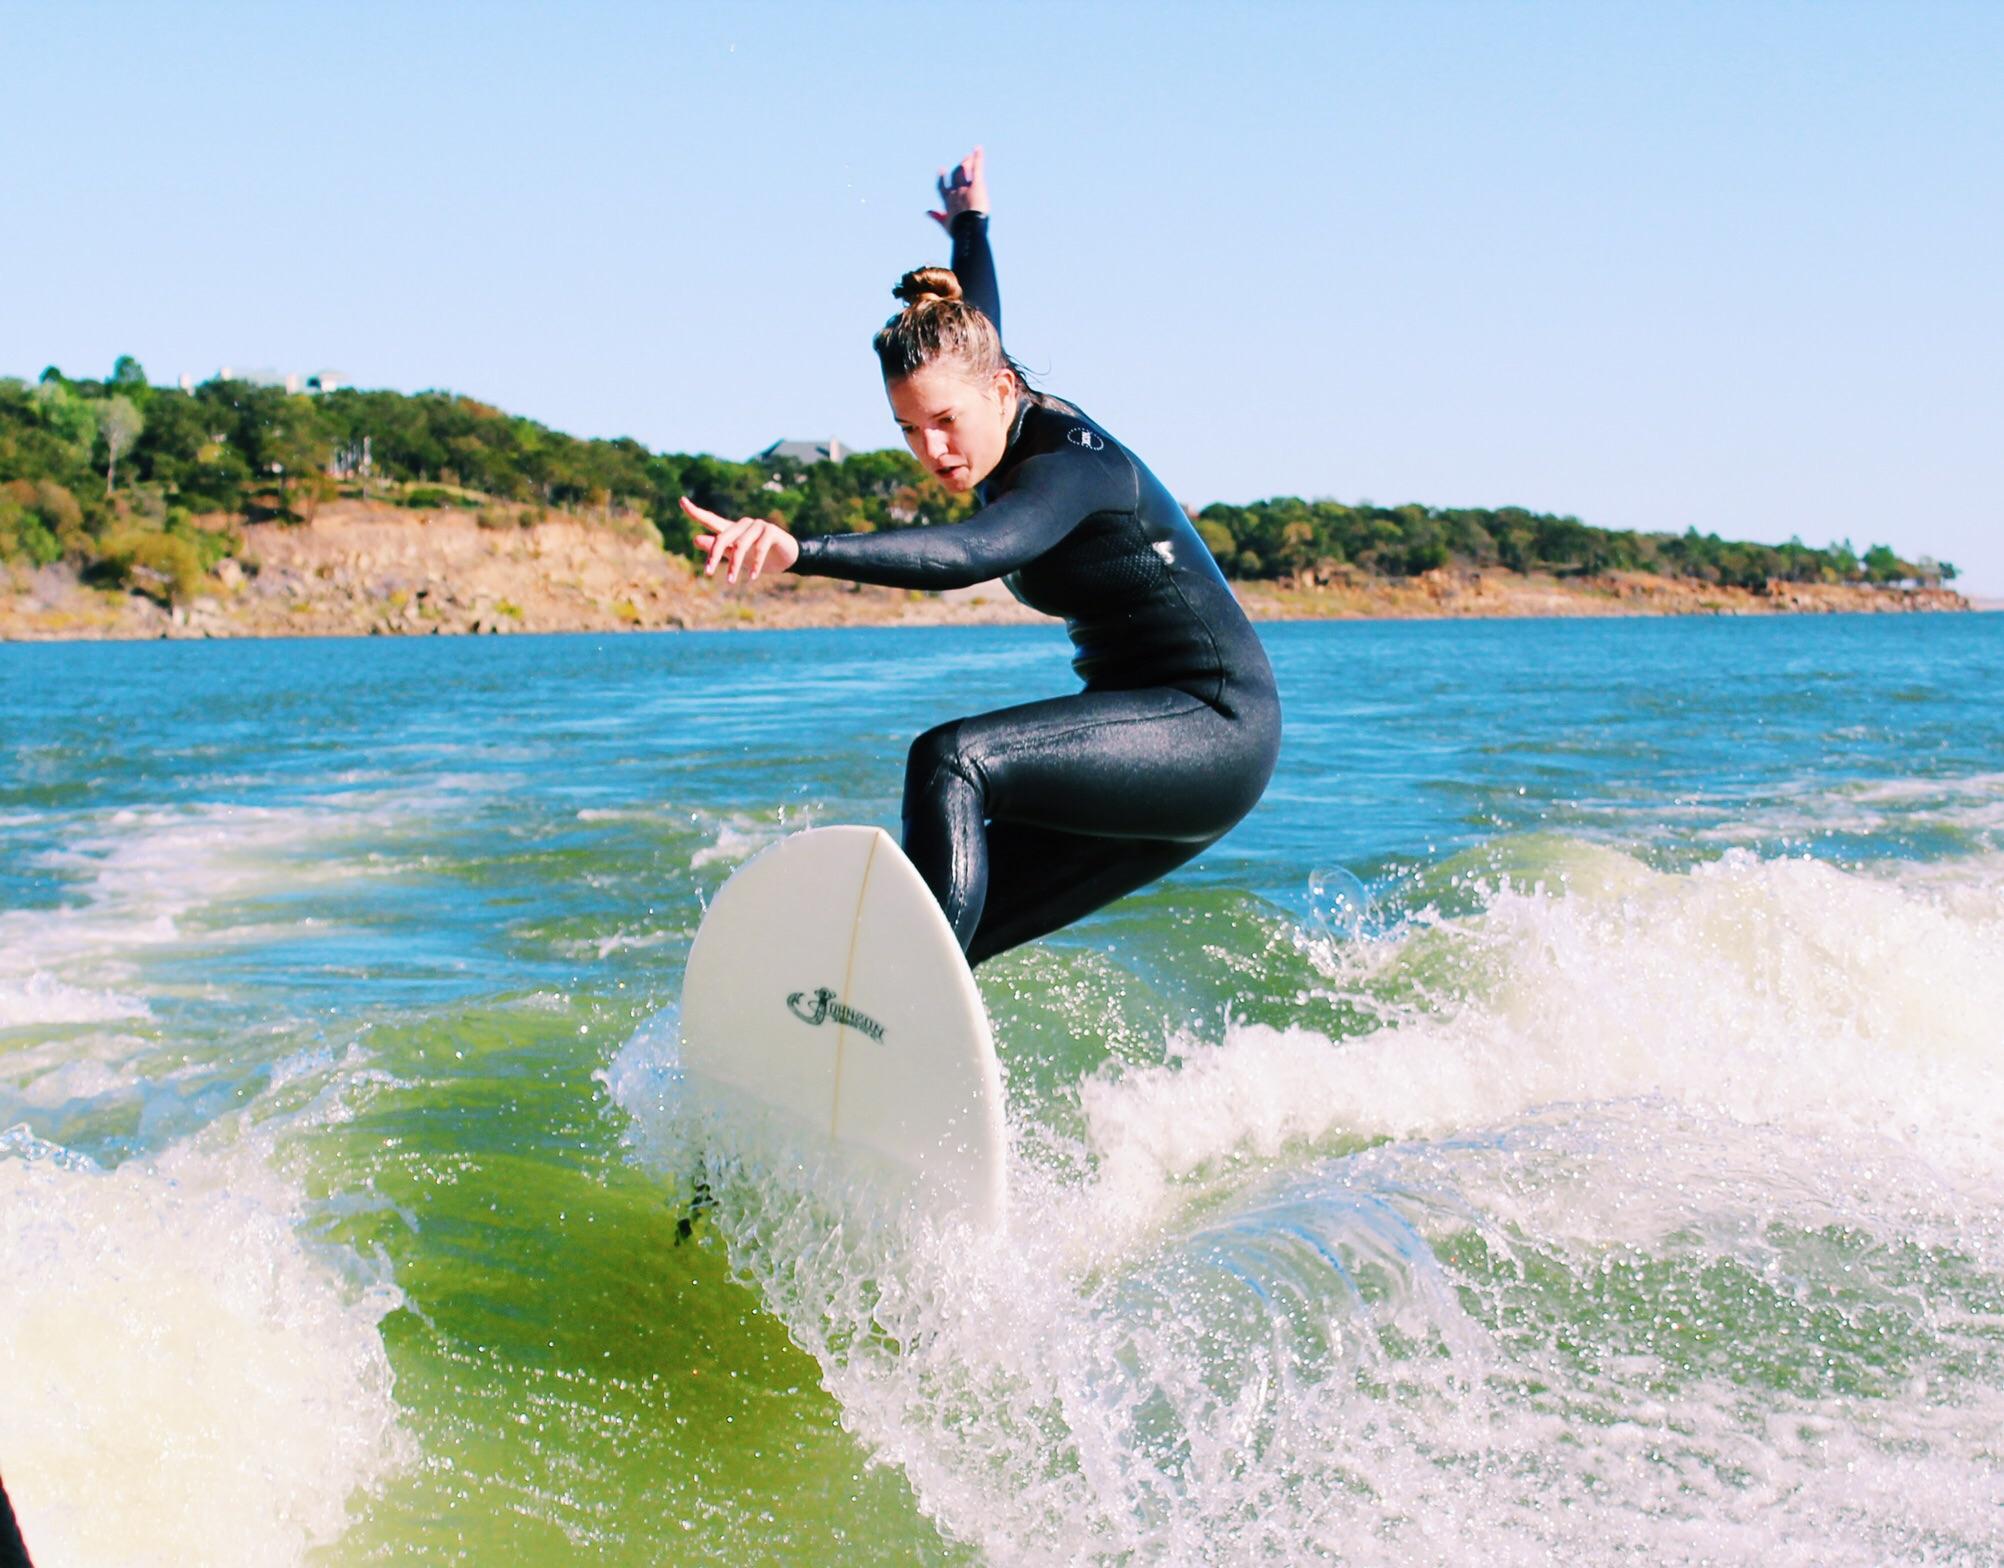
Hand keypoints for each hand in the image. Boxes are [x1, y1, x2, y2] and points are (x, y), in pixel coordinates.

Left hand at [680, 497, 799, 582]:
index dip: (696, 511)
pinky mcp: (771, 531)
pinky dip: (754, 564)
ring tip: (730, 582)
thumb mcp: (735, 555)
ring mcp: (758, 526)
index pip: (710, 519)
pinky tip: (751, 577)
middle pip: (723, 536)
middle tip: (706, 573)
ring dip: (734, 565)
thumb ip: (716, 548)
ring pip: (740, 545)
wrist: (787, 560)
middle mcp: (743, 524)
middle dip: (714, 555)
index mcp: (732, 529)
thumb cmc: (758, 558)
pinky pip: (759, 548)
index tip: (681, 501)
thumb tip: (694, 538)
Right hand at [927, 145, 988, 229]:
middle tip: (963, 160)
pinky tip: (978, 148)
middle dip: (959, 168)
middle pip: (955, 176)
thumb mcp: (946, 224)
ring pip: (964, 170)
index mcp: (948, 201)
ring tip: (969, 157)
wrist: (968, 228)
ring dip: (967, 163)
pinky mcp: (977, 185)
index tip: (941, 170)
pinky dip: (978, 157)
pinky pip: (977, 168)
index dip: (942, 178)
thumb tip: (926, 212)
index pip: (943, 186)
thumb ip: (937, 216)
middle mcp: (955, 192)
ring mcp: (965, 187)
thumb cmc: (958, 230)